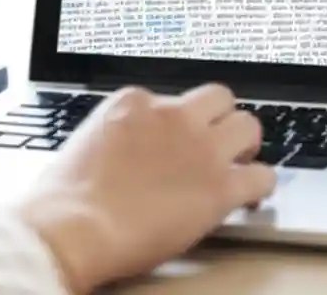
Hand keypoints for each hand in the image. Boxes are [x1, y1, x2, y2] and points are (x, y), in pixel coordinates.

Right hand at [15, 84, 274, 293]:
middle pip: (219, 98)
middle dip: (220, 121)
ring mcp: (200, 148)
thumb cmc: (64, 199)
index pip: (173, 99)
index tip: (176, 144)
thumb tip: (129, 151)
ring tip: (238, 167)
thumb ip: (118, 136)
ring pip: (249, 126)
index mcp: (135, 102)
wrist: (72, 227)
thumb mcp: (87, 142)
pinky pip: (263, 176)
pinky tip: (248, 199)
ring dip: (245, 146)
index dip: (179, 125)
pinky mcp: (220, 186)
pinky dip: (259, 188)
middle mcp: (173, 115)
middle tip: (216, 147)